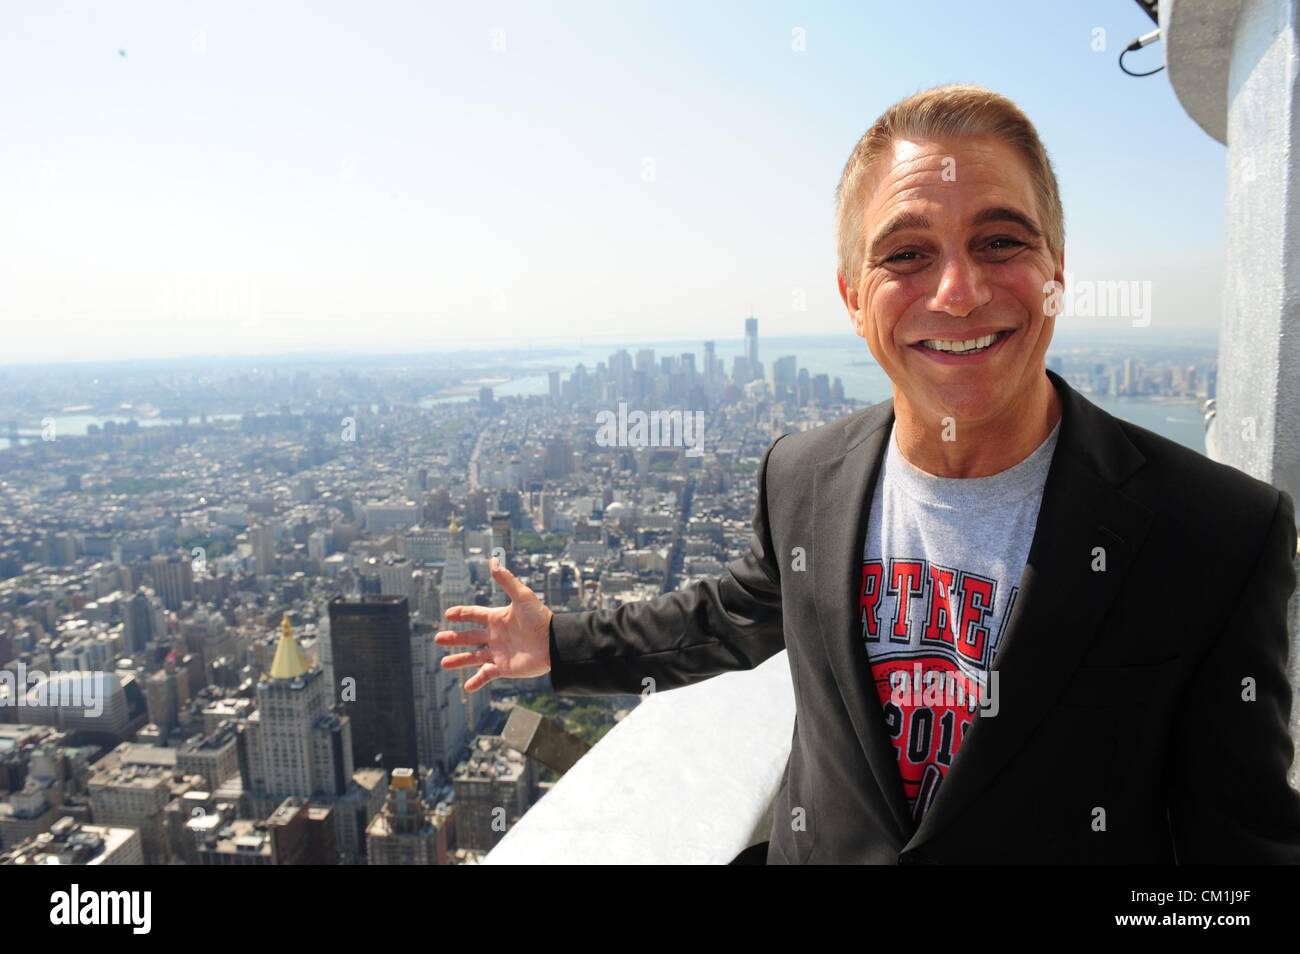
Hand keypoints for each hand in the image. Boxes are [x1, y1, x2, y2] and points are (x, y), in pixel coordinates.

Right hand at [435, 557, 553, 691]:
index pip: (474, 615)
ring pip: (474, 657)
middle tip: (437, 639)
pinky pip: (487, 675)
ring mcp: (499, 652)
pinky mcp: (504, 668)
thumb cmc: (541, 618)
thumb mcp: (522, 597)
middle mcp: (496, 636)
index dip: (461, 613)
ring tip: (443, 664)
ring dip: (459, 660)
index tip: (447, 614)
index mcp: (497, 618)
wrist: (554, 644)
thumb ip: (506, 580)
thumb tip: (493, 560)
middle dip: (454, 638)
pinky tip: (467, 688)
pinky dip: (477, 681)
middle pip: (469, 637)